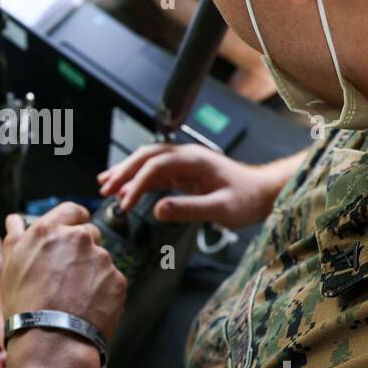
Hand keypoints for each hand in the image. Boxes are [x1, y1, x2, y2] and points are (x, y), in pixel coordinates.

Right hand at [0, 203, 125, 341]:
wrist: (51, 341)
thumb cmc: (25, 305)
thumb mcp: (10, 267)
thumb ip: (16, 236)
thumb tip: (15, 219)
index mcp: (49, 231)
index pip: (72, 210)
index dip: (73, 221)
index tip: (71, 235)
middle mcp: (78, 238)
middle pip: (88, 234)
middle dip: (81, 249)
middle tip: (67, 274)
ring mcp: (101, 259)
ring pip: (100, 259)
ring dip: (92, 271)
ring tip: (75, 296)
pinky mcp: (117, 280)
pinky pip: (112, 280)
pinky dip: (103, 290)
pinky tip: (88, 306)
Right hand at [97, 143, 280, 229]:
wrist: (263, 193)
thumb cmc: (247, 199)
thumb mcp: (220, 208)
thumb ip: (189, 209)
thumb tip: (157, 210)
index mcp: (194, 160)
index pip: (156, 165)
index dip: (137, 183)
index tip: (125, 203)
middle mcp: (186, 156)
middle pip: (146, 157)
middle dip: (123, 172)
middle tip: (104, 189)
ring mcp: (184, 163)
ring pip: (147, 162)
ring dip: (126, 173)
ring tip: (105, 186)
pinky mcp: (184, 173)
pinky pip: (155, 173)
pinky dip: (138, 180)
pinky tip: (125, 189)